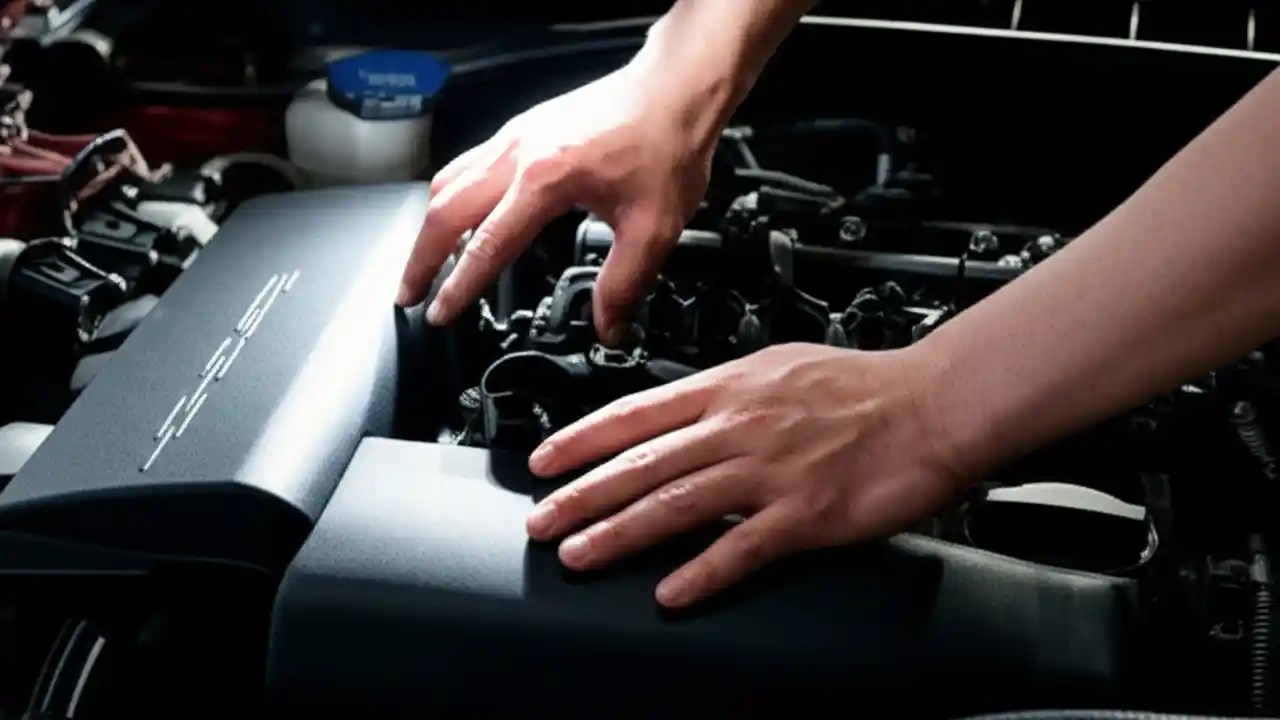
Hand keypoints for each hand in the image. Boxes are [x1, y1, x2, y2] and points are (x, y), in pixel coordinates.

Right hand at [397, 62, 715, 343]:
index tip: (439, 315)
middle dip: (420, 258)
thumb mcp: (654, 228)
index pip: (485, 245)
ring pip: (449, 182)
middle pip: (444, 210)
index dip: (458, 287)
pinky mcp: (523, 129)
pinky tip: (458, 215)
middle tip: (409, 294)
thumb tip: (609, 327)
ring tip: (424, 262)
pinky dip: (450, 197)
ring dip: (430, 226)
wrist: (675, 88)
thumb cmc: (666, 142)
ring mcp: (515, 136)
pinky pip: (468, 164)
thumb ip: (625, 284)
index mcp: (544, 179)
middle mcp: (518, 152)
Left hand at [523, 342, 968, 608]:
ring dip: (619, 533)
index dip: (581, 440)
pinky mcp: (805, 513)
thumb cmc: (862, 385)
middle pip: (642, 464)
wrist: (932, 402)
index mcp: (729, 387)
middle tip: (540, 522)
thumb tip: (679, 410)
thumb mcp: (776, 366)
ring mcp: (769, 471)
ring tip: (578, 555)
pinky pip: (742, 548)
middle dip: (581, 495)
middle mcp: (739, 426)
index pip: (635, 413)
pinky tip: (669, 593)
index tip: (543, 462)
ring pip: (675, 504)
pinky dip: (701, 572)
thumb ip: (723, 391)